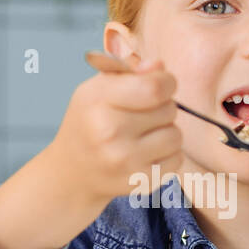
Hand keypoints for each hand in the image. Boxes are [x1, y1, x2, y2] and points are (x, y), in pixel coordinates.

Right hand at [44, 54, 182, 207]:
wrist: (72, 173)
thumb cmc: (89, 123)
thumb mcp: (98, 89)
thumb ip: (130, 73)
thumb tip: (160, 67)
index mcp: (98, 101)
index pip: (155, 87)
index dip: (166, 82)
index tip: (160, 86)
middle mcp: (109, 131)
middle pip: (169, 109)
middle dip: (162, 108)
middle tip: (141, 116)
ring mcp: (125, 160)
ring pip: (176, 136)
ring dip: (166, 132)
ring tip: (144, 135)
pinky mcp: (139, 181)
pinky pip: (176, 159)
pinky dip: (167, 155)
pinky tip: (146, 153)